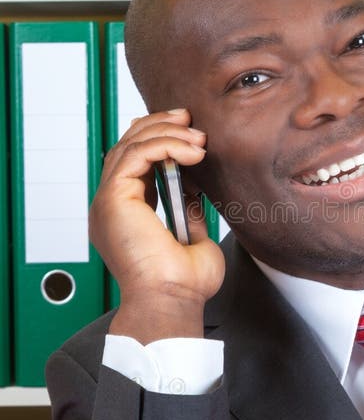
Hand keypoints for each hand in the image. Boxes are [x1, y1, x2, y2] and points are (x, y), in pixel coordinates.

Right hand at [89, 109, 224, 341]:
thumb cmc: (183, 283)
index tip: (188, 129)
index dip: (157, 139)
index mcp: (125, 215)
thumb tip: (194, 187)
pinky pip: (135, 155)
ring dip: (166, 134)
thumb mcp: (192, 237)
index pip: (132, 163)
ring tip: (198, 138)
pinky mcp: (113, 199)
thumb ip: (187, 210)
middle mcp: (111, 207)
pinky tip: (191, 151)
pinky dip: (164, 145)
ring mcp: (109, 202)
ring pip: (129, 145)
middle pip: (125, 147)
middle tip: (188, 118)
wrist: (173, 300)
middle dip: (159, 126)